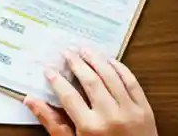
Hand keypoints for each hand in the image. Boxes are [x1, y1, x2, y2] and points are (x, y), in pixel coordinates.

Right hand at [23, 48, 157, 135]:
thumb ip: (53, 124)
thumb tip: (32, 101)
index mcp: (90, 128)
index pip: (68, 96)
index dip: (56, 80)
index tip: (49, 70)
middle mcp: (110, 117)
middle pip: (90, 81)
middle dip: (76, 63)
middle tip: (67, 52)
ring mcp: (130, 112)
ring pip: (111, 77)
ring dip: (97, 60)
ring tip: (86, 50)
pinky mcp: (145, 110)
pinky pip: (132, 82)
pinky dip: (121, 69)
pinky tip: (110, 61)